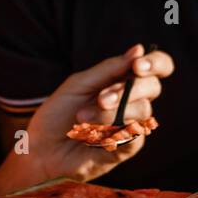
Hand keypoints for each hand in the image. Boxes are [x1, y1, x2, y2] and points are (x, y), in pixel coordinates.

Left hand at [22, 43, 173, 183]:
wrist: (42, 148)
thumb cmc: (58, 113)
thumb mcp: (79, 84)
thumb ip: (109, 68)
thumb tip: (138, 50)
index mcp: (122, 80)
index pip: (156, 66)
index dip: (155, 63)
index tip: (138, 66)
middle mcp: (131, 100)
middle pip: (152, 87)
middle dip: (128, 90)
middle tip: (101, 99)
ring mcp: (131, 124)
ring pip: (142, 111)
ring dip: (110, 114)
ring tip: (82, 118)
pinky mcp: (127, 147)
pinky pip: (133, 136)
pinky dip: (110, 133)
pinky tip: (91, 136)